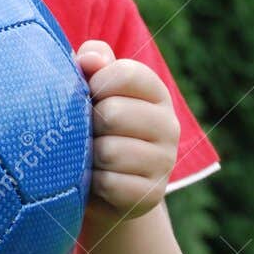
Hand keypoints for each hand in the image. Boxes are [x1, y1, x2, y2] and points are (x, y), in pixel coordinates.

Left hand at [74, 41, 179, 226]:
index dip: (96, 83)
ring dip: (88, 156)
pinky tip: (95, 180)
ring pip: (110, 152)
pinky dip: (93, 182)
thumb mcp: (91, 90)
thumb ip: (93, 64)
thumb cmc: (91, 127)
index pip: (126, 73)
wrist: (100, 187)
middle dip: (87, 125)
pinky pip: (110, 184)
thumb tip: (90, 59)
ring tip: (89, 157)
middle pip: (113, 114)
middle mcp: (168, 125)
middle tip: (85, 133)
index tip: (87, 95)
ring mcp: (165, 161)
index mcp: (154, 92)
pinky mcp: (153, 195)